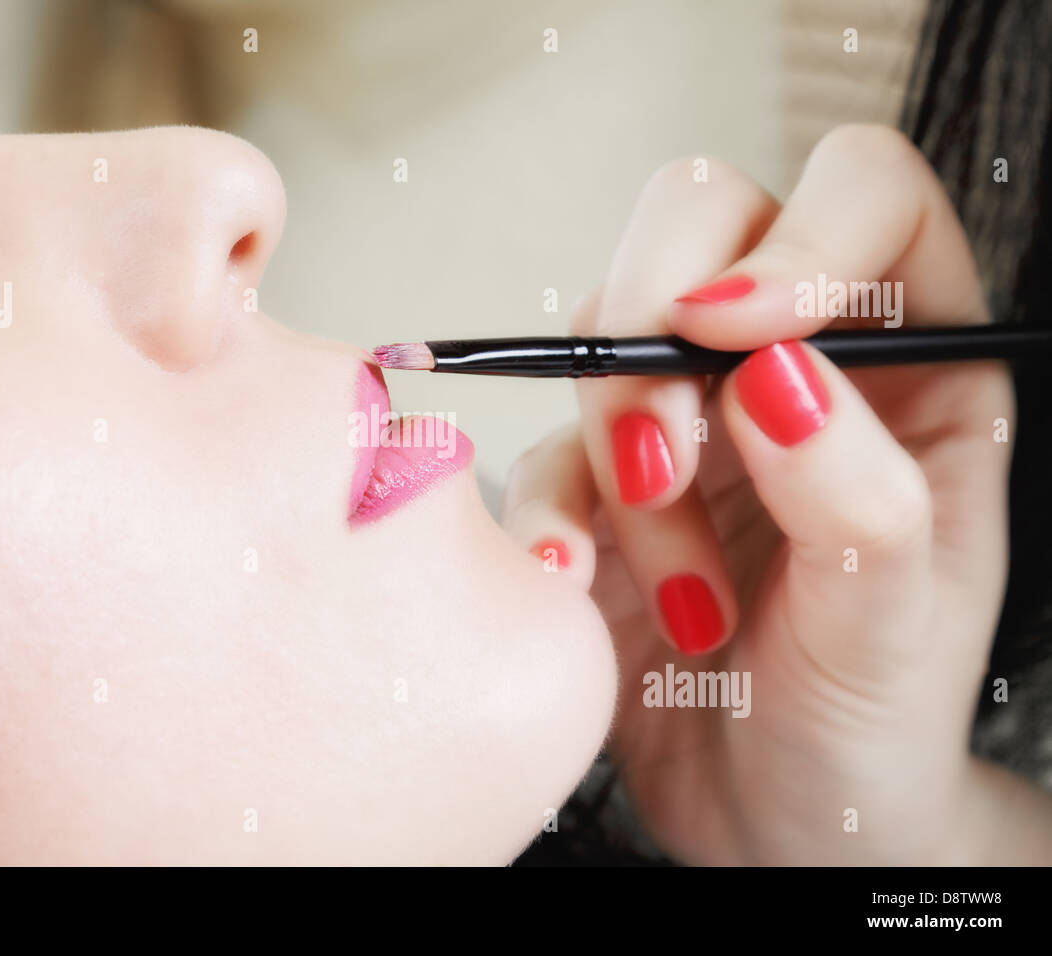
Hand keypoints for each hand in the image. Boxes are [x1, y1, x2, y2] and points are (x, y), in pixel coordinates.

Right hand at [503, 125, 1051, 863]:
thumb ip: (855, 489)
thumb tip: (775, 369)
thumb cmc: (870, 720)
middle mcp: (790, 364)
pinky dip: (545, 520)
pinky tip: (575, 592)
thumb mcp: (899, 616)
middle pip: (697, 228)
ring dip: (623, 473)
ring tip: (686, 603)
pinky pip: (541, 453)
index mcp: (911, 361)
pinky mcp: (597, 487)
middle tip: (659, 464)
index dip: (795, 235)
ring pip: (605, 343)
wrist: (779, 821)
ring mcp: (686, 419)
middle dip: (654, 341)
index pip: (858, 196)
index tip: (731, 336)